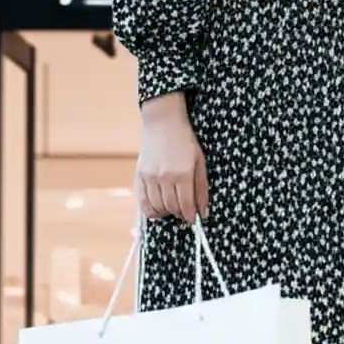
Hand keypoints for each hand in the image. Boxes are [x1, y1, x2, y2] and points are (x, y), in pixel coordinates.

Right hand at [136, 92, 208, 222]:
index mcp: (183, 174)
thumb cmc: (185, 142)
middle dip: (179, 214)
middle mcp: (164, 177)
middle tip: (184, 211)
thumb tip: (204, 212)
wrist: (163, 123)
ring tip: (172, 208)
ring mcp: (150, 177)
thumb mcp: (200, 163)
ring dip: (166, 213)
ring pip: (156, 207)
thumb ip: (202, 189)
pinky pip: (142, 201)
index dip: (190, 216)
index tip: (193, 219)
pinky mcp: (139, 175)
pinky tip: (158, 207)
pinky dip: (151, 210)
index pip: (186, 205)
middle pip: (171, 208)